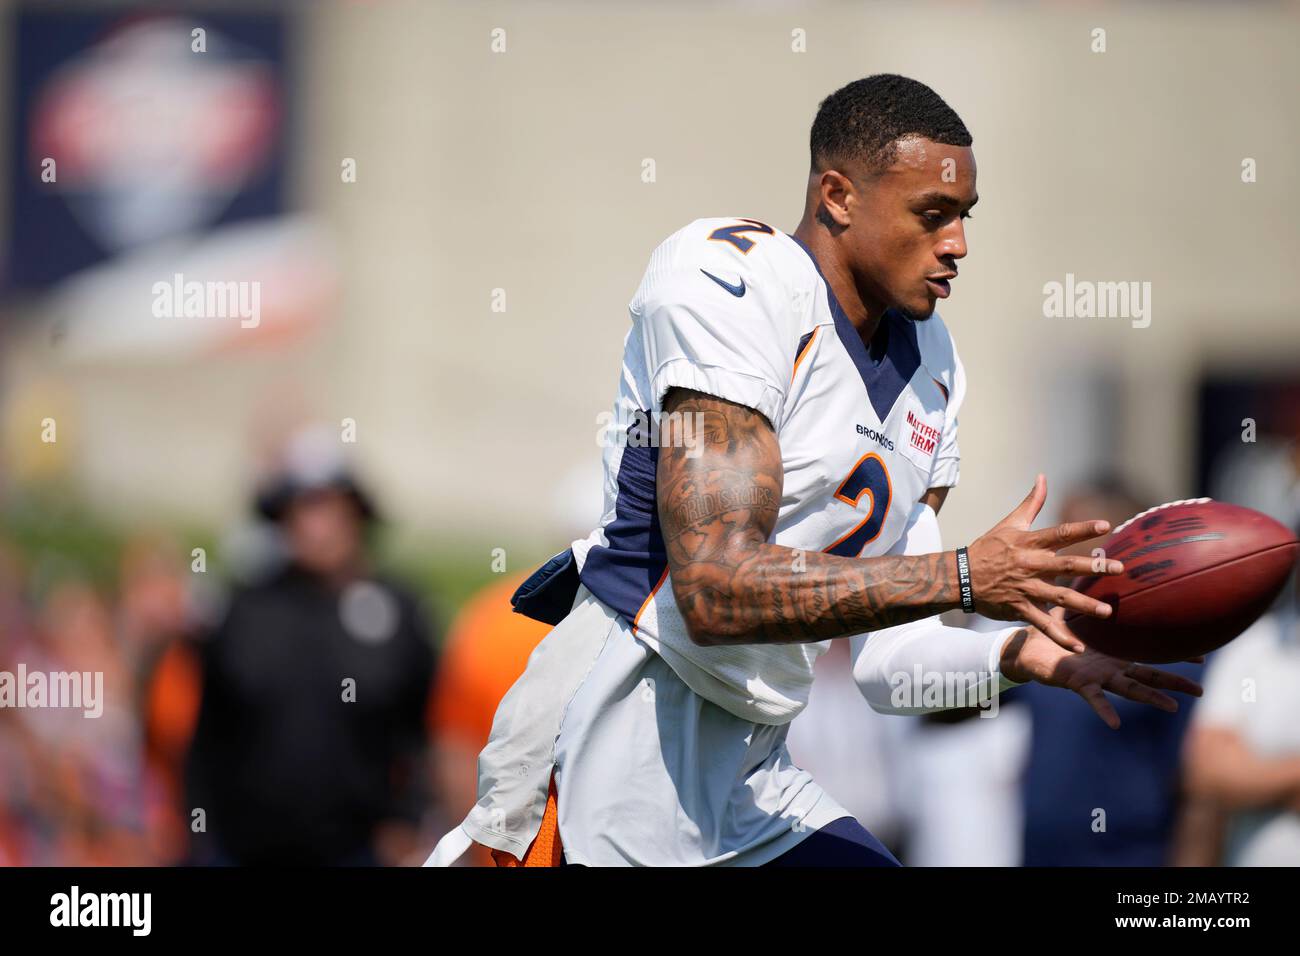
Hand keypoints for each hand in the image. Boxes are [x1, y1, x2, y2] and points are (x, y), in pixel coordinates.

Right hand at [967, 473, 1121, 651]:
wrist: (961, 576)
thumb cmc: (988, 548)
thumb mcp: (1009, 523)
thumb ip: (1031, 503)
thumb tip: (1043, 477)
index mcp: (1029, 543)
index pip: (1060, 533)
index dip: (1082, 529)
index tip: (1106, 526)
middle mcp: (1030, 565)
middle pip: (1066, 565)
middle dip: (1093, 567)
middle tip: (1119, 569)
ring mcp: (1025, 588)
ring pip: (1058, 597)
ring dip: (1083, 605)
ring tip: (1106, 612)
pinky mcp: (1019, 608)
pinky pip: (1041, 624)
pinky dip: (1059, 636)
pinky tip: (1078, 647)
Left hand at [1000, 608, 1202, 728]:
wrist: (1026, 647)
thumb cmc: (1053, 629)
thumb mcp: (1078, 608)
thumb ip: (1093, 592)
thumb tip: (1102, 563)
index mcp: (1114, 651)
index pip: (1150, 652)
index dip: (1174, 654)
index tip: (1203, 655)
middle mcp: (1110, 667)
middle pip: (1149, 675)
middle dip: (1175, 682)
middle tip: (1201, 691)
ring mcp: (1097, 677)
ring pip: (1129, 689)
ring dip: (1151, 698)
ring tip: (1173, 707)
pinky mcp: (1078, 683)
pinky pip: (1093, 698)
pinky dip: (1104, 710)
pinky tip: (1116, 723)